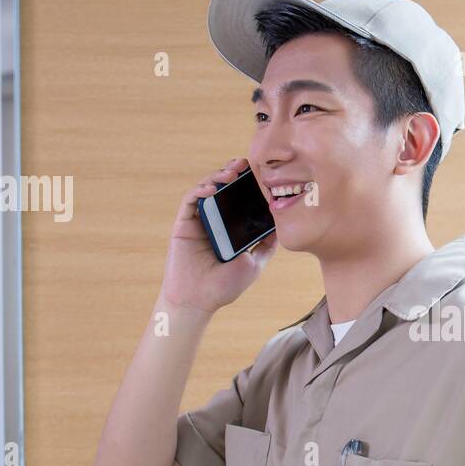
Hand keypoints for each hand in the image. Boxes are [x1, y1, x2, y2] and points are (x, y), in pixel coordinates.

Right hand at [159, 158, 278, 316]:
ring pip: (207, 189)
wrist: (199, 302)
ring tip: (233, 172)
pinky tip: (215, 187)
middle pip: (224, 189)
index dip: (249, 186)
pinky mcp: (183, 223)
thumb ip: (266, 245)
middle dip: (235, 174)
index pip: (240, 200)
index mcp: (230, 228)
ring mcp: (198, 221)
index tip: (263, 175)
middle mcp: (214, 221)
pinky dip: (201, 189)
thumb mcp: (254, 264)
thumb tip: (281, 227)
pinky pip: (191, 200)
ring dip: (219, 176)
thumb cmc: (224, 286)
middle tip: (247, 164)